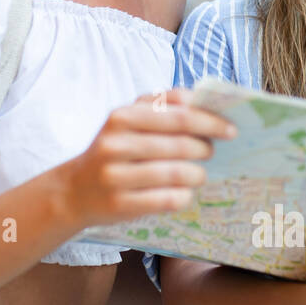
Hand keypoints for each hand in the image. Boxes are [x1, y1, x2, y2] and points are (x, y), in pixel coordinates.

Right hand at [57, 88, 231, 228]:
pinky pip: (166, 199)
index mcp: (121, 117)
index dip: (210, 121)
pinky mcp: (119, 204)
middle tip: (211, 152)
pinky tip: (184, 193)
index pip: (178, 114)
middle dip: (204, 148)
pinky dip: (183, 196)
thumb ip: (162, 105)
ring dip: (197, 174)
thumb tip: (205, 101)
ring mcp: (114, 175)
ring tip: (200, 174)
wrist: (75, 190)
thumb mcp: (128, 121)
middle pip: (179, 144)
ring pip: (175, 173)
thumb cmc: (114, 151)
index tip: (230, 128)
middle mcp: (115, 144)